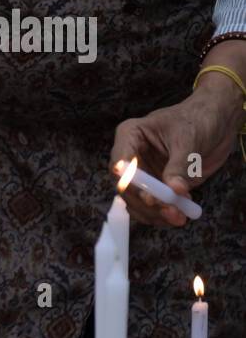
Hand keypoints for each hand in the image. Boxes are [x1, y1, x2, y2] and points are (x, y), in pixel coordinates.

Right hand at [110, 80, 240, 226]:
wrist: (217, 121)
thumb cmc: (199, 119)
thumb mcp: (188, 140)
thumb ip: (179, 166)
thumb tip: (174, 191)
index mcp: (130, 136)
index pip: (120, 164)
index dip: (129, 182)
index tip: (148, 196)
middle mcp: (132, 157)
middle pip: (127, 188)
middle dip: (147, 203)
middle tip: (169, 211)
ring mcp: (144, 173)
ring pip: (137, 201)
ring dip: (155, 213)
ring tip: (178, 218)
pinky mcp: (157, 185)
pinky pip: (152, 205)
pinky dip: (163, 214)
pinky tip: (180, 214)